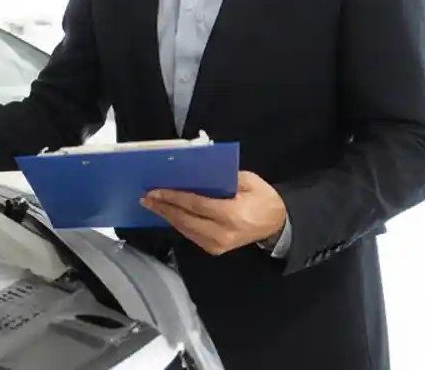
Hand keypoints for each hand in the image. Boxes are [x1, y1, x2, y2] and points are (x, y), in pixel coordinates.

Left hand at [141, 171, 286, 255]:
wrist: (277, 224)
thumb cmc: (263, 198)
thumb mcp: (247, 181)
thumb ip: (222, 178)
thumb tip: (193, 174)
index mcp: (231, 215)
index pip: (194, 205)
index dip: (173, 197)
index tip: (155, 191)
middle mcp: (222, 233)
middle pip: (185, 219)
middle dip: (163, 208)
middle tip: (146, 197)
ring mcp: (218, 245)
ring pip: (185, 229)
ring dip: (167, 216)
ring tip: (152, 204)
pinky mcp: (215, 250)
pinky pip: (190, 235)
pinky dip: (178, 223)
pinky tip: (168, 213)